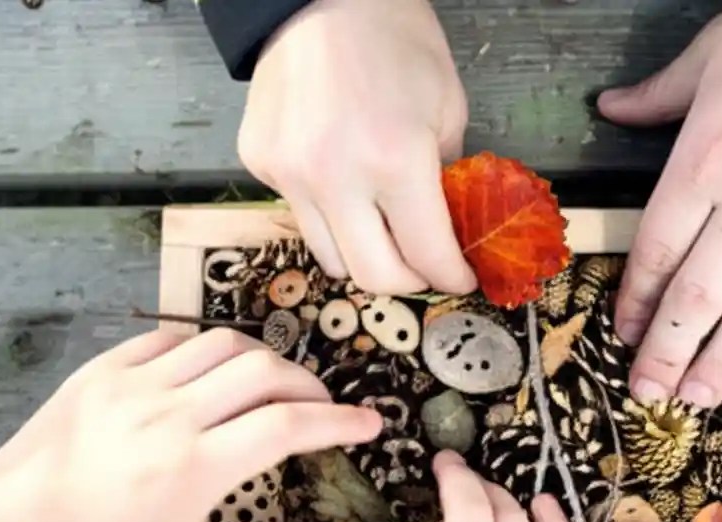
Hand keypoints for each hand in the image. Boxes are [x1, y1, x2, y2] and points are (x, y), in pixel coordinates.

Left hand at [0, 329, 381, 521]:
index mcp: (191, 470)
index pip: (288, 425)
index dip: (339, 421)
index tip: (368, 423)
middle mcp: (166, 417)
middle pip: (266, 371)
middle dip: (310, 385)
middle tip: (322, 407)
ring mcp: (132, 385)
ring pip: (225, 343)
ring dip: (264, 361)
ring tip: (275, 387)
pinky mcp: (105, 368)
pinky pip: (174, 338)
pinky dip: (208, 351)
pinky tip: (217, 376)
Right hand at [238, 0, 475, 295]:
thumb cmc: (397, 40)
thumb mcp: (447, 108)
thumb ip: (448, 178)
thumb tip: (449, 228)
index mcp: (395, 161)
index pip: (427, 256)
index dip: (452, 277)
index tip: (462, 278)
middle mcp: (335, 178)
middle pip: (373, 277)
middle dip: (409, 281)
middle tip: (425, 266)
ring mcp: (289, 174)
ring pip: (331, 257)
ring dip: (366, 256)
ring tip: (385, 231)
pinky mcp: (260, 163)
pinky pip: (301, 215)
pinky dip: (329, 215)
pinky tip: (343, 180)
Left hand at [598, 0, 721, 406]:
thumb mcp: (713, 52)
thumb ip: (660, 95)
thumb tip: (611, 108)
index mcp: (705, 158)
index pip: (658, 251)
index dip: (637, 302)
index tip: (625, 334)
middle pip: (699, 297)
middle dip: (668, 353)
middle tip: (650, 393)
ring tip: (700, 395)